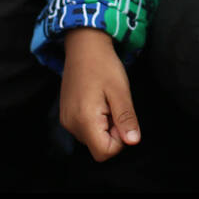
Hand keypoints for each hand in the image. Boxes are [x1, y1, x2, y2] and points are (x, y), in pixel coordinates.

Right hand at [60, 28, 140, 161]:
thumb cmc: (104, 65)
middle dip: (112, 131)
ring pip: (92, 138)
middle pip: (98, 146)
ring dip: (104, 125)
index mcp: (84, 120)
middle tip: (114, 104)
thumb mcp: (120, 91)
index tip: (121, 115)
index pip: (105, 152)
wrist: (83, 46)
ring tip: (105, 100)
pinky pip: (85, 128)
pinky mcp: (66, 115)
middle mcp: (71, 125)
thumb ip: (126, 118)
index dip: (120, 139)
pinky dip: (95, 119)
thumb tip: (133, 142)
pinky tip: (97, 100)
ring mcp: (66, 120)